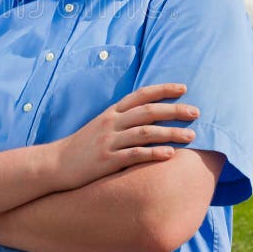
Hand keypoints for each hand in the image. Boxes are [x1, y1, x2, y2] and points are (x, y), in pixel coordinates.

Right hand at [51, 83, 198, 190]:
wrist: (57, 163)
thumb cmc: (83, 146)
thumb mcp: (101, 125)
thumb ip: (122, 119)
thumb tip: (149, 115)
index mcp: (111, 112)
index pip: (140, 95)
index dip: (162, 90)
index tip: (183, 88)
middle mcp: (111, 123)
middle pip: (148, 111)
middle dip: (174, 110)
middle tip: (196, 112)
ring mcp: (109, 141)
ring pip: (145, 132)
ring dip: (170, 133)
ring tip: (191, 136)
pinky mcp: (107, 161)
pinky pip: (134, 155)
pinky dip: (153, 153)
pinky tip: (169, 154)